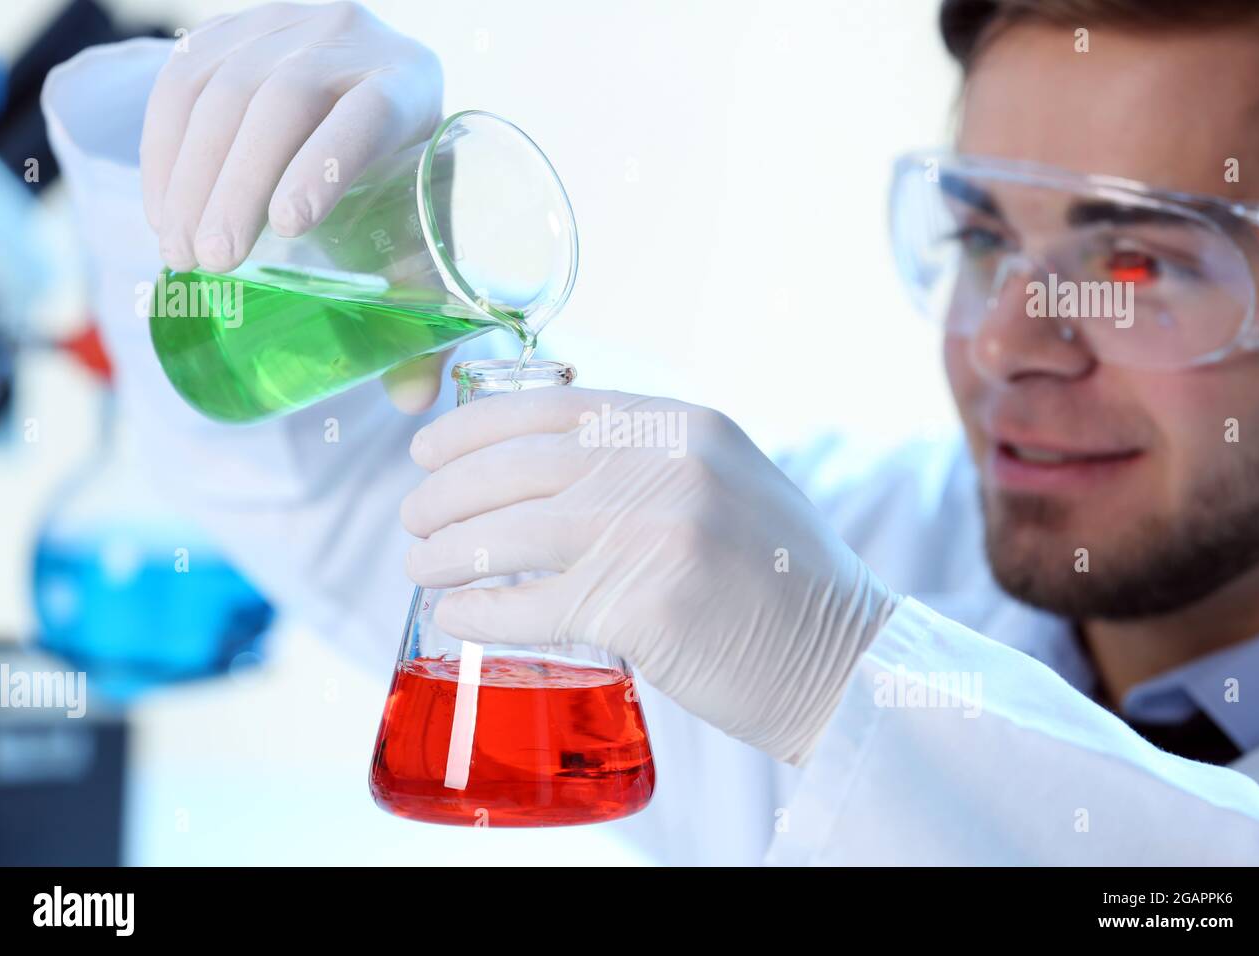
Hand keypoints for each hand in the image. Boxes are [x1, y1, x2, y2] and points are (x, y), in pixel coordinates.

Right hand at [139, 1, 446, 410]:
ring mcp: (285, 27)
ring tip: (180, 250)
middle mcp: (351, 40)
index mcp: (412, 87)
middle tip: (212, 263)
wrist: (378, 88)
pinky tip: (161, 208)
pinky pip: (181, 78)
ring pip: (223, 89)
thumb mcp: (427, 230)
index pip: (368, 114)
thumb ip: (429, 313)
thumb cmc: (408, 182)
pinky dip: (163, 148)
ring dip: (190, 176)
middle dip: (237, 184)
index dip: (326, 163)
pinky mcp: (232, 31)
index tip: (290, 227)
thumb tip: (414, 402)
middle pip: (282, 101)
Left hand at [402, 388, 900, 763]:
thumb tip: (541, 462)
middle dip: (446, 494)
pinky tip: (455, 613)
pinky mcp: (646, 606)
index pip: (548, 407)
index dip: (471, 428)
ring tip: (420, 565)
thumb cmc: (778, 579)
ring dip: (448, 550)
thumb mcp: (727, 482)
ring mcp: (657, 532)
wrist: (844, 660)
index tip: (426, 452)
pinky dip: (479, 609)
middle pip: (517, 467)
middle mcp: (669, 463)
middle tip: (414, 518)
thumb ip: (648, 459)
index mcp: (684, 423)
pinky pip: (530, 604)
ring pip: (511, 532)